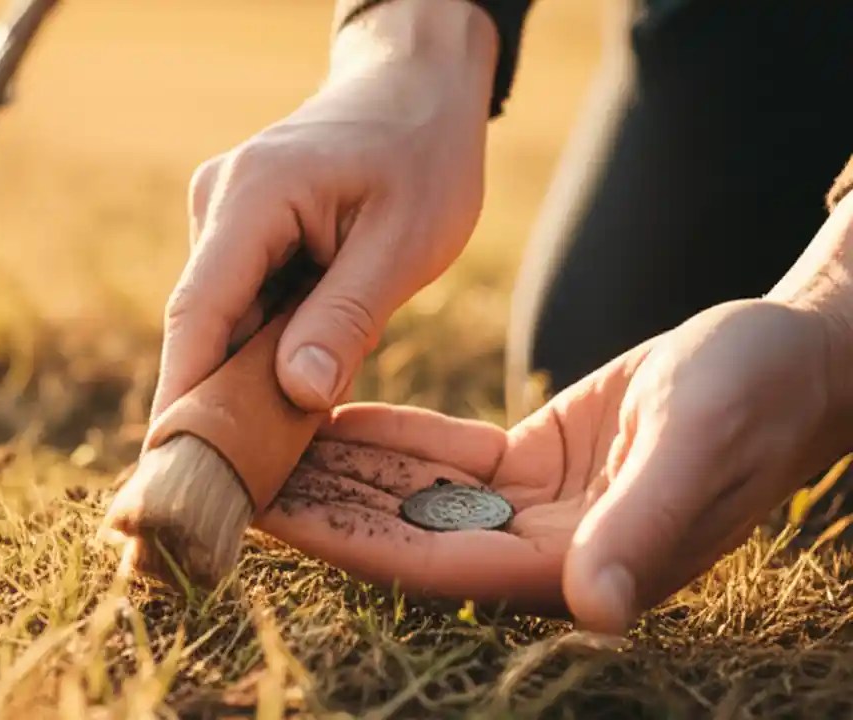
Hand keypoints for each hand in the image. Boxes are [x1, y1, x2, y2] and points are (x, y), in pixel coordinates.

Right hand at [151, 0, 498, 422]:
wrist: (415, 90)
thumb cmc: (421, 156)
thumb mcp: (403, 242)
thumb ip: (347, 317)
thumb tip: (296, 396)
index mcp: (255, 196)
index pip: (198, 311)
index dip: (180, 391)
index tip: (166, 462)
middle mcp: (219, 203)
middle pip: (206, 323)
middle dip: (221, 397)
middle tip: (244, 475)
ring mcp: (222, 214)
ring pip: (226, 319)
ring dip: (254, 369)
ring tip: (294, 422)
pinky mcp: (236, 230)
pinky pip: (243, 303)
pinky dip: (268, 342)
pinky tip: (304, 364)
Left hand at [254, 299, 852, 632]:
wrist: (791, 359)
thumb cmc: (759, 397)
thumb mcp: (700, 446)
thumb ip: (646, 526)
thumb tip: (597, 607)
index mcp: (574, 562)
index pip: (433, 562)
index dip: (347, 542)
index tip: (271, 515)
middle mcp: (543, 547)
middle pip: (404, 533)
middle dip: (320, 509)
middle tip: (235, 477)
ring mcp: (535, 507)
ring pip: (413, 493)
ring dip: (340, 470)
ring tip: (263, 443)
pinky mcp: (535, 463)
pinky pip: (444, 455)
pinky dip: (388, 436)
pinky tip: (331, 417)